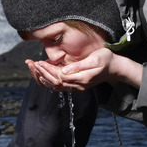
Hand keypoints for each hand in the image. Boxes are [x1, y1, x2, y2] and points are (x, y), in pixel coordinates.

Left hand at [26, 48, 142, 91]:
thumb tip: (64, 70)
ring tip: (33, 68)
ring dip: (43, 78)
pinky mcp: (76, 85)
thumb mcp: (95, 59)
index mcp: (82, 78)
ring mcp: (77, 87)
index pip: (59, 76)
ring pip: (56, 86)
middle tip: (31, 63)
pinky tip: (42, 75)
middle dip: (41, 73)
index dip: (47, 70)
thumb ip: (79, 66)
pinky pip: (60, 86)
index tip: (38, 62)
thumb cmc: (106, 60)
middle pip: (55, 82)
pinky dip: (49, 81)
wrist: (115, 68)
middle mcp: (78, 85)